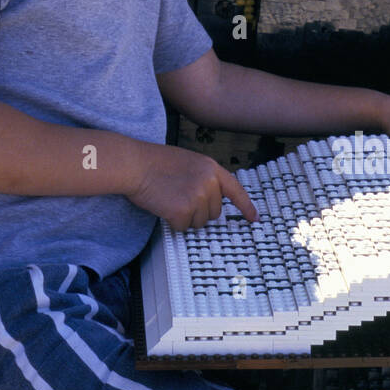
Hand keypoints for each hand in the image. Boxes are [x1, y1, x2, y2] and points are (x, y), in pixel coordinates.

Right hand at [128, 147, 256, 231]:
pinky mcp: (183, 211)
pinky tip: (163, 205)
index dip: (246, 206)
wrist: (135, 165)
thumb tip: (211, 200)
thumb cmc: (155, 162)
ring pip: (198, 222)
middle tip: (178, 195)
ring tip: (169, 197)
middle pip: (214, 213)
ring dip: (184, 216)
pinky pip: (183, 227)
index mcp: (211, 168)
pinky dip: (172, 221)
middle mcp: (209, 183)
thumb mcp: (188, 162)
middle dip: (198, 210)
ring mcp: (197, 197)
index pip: (235, 190)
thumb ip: (204, 177)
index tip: (253, 218)